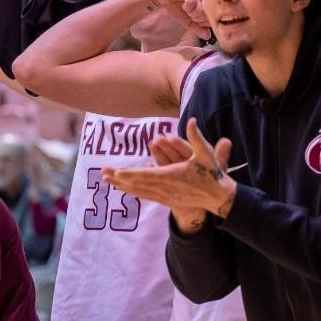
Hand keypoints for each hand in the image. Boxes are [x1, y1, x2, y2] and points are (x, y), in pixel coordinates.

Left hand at [102, 119, 235, 219]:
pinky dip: (133, 192)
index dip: (131, 174)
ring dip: (122, 185)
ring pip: (139, 191)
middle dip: (119, 179)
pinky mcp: (167, 200)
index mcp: (173, 175)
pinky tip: (123, 189)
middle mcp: (166, 188)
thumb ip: (197, 137)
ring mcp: (166, 196)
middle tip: (103, 174)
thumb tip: (192, 120)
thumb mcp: (206, 154)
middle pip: (138, 183)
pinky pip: (145, 196)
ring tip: (107, 181)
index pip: (147, 175)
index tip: (116, 172)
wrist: (218, 197)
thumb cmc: (212, 174)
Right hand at [138, 0, 209, 37]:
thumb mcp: (187, 19)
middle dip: (198, 18)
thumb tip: (207, 36)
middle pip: (209, 12)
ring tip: (187, 10)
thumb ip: (197, 27)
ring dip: (193, 13)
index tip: (195, 19)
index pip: (214, 15)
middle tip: (190, 15)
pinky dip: (187, 8)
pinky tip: (183, 5)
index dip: (204, 22)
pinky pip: (192, 2)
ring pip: (202, 8)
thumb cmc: (175, 4)